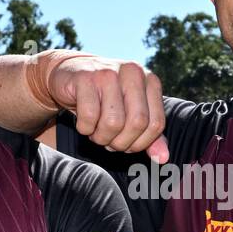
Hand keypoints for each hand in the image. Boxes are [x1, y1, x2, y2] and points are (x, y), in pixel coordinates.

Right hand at [48, 56, 169, 161]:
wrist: (69, 74)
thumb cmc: (104, 98)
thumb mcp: (131, 113)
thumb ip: (150, 136)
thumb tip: (163, 158)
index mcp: (150, 80)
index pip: (156, 124)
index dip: (141, 143)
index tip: (127, 144)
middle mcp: (133, 72)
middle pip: (137, 123)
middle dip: (120, 143)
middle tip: (108, 141)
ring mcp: (108, 72)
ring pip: (113, 122)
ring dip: (101, 137)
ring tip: (96, 132)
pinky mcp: (85, 78)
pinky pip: (89, 116)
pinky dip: (84, 128)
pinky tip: (83, 123)